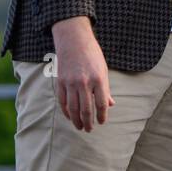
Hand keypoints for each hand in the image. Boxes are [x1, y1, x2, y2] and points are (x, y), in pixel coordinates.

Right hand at [51, 17, 113, 131]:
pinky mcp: (60, 82)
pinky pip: (63, 101)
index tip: (102, 122)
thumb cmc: (92, 55)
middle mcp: (84, 83)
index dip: (102, 116)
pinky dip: (66, 111)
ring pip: (73, 108)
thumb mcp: (103, 70)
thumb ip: (105, 89)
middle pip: (86, 109)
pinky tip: (70, 116)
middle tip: (89, 129)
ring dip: (76, 120)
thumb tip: (110, 105)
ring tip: (80, 127)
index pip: (101, 104)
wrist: (74, 41)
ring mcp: (71, 83)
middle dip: (88, 122)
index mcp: (98, 79)